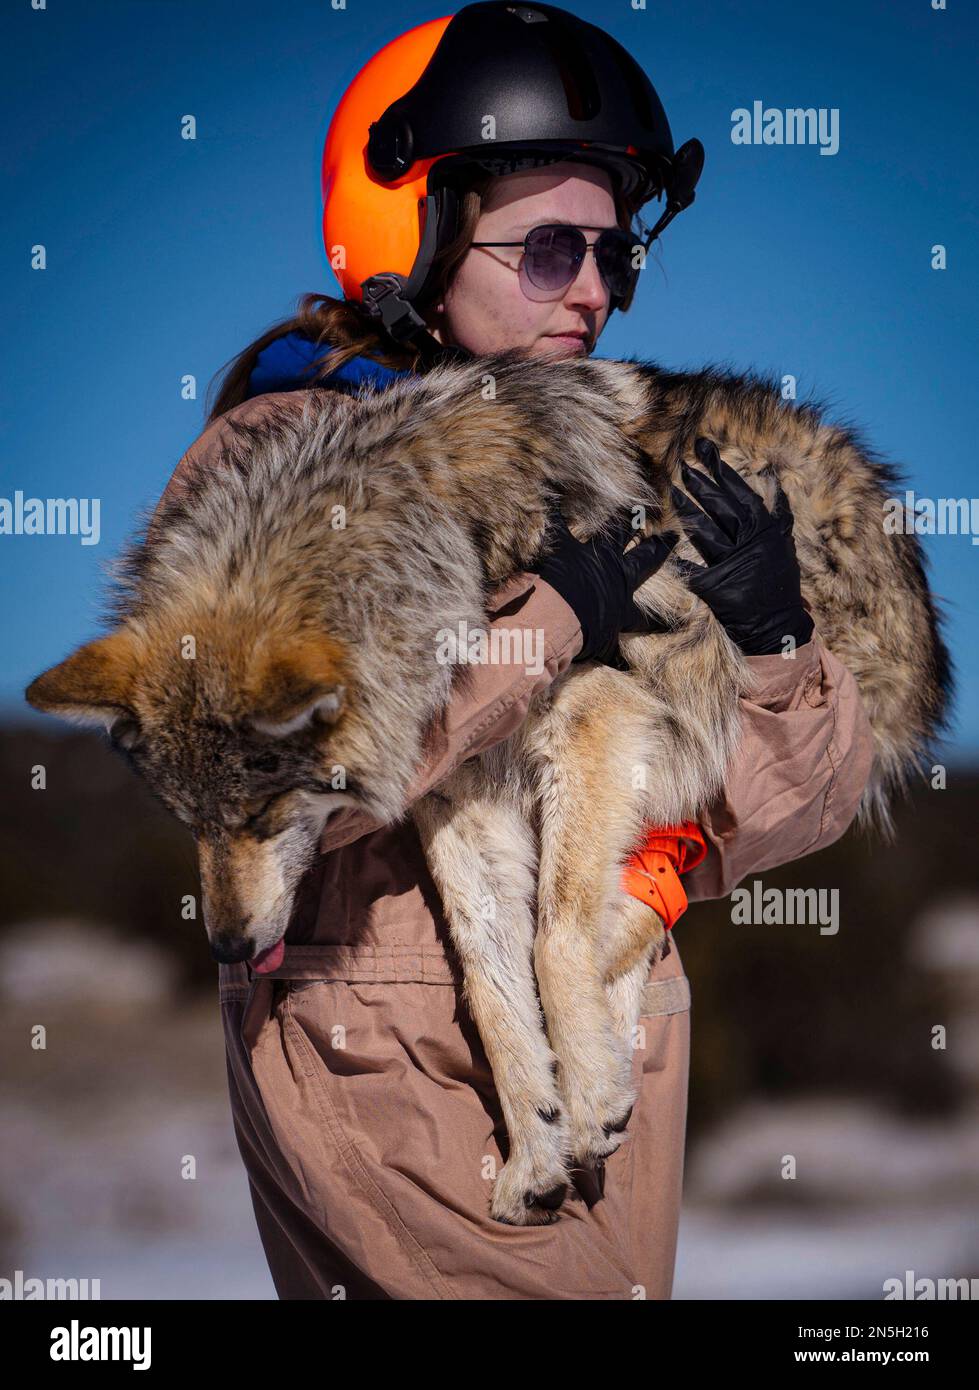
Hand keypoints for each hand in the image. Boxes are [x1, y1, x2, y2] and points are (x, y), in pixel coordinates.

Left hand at [532, 503, 677, 667]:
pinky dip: (560, 511)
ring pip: (614, 532)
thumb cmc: (582, 637)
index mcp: (624, 603)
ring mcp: (593, 557)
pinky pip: (562, 525)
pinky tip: (559, 492)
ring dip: (623, 519)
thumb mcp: (602, 652)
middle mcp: (615, 574)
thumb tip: (632, 678)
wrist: (560, 617)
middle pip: (642, 557)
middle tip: (669, 534)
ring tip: (632, 508)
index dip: (661, 620)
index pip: (647, 616)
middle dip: (656, 546)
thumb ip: (615, 659)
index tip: (674, 620)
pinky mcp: (568, 548)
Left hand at [669, 437, 813, 656]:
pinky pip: (691, 568)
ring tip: (674, 493)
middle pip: (719, 507)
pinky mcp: (714, 585)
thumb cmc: (779, 583)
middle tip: (684, 467)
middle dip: (700, 485)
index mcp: (765, 530)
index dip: (722, 471)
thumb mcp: (784, 544)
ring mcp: (731, 563)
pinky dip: (678, 559)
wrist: (776, 624)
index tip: (706, 452)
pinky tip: (664, 543)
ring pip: (703, 531)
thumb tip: (773, 479)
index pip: (740, 493)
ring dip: (687, 511)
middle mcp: (748, 543)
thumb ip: (779, 511)